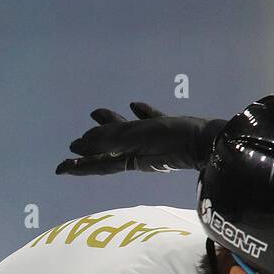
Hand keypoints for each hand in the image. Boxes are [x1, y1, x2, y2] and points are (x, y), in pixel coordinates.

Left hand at [55, 102, 226, 175]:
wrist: (215, 142)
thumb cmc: (175, 141)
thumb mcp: (137, 138)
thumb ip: (108, 139)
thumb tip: (79, 143)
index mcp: (131, 159)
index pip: (97, 164)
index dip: (77, 166)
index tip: (58, 169)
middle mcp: (141, 154)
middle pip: (110, 150)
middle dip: (91, 146)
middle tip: (72, 143)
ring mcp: (158, 144)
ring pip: (129, 134)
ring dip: (111, 125)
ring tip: (96, 112)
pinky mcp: (174, 131)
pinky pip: (152, 123)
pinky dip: (141, 114)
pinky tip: (135, 104)